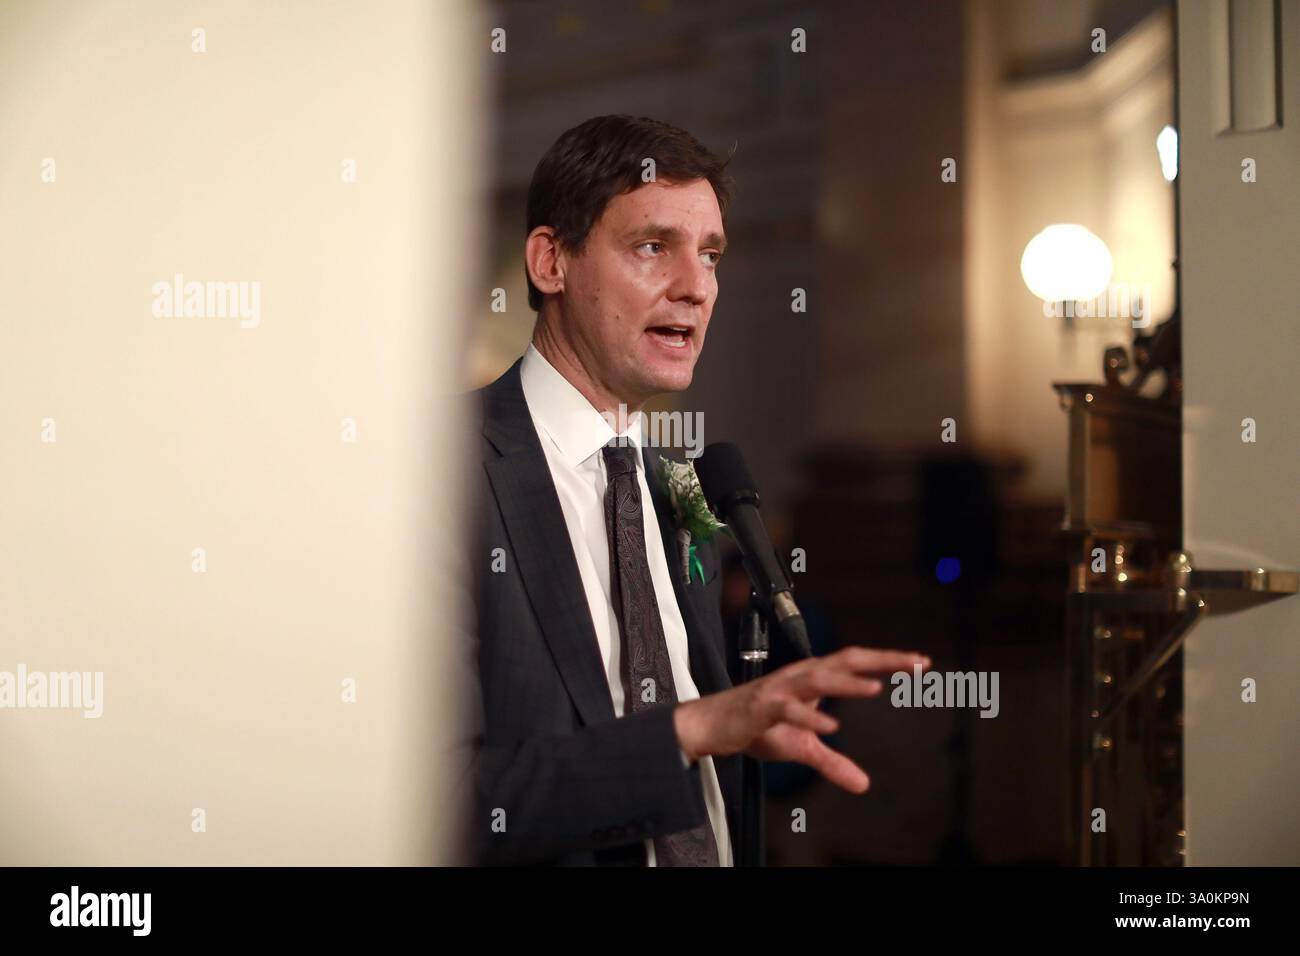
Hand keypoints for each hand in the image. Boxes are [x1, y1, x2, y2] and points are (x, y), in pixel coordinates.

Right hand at [673, 646, 929, 792]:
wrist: (714, 725)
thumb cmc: (758, 727)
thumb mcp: (803, 748)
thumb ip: (834, 762)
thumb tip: (863, 784)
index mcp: (813, 678)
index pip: (856, 663)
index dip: (888, 660)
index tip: (921, 662)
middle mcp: (801, 676)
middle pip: (846, 660)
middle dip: (882, 659)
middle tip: (916, 662)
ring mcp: (782, 689)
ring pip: (819, 678)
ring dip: (847, 683)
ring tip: (876, 687)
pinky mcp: (763, 707)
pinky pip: (788, 709)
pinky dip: (809, 717)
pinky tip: (830, 726)